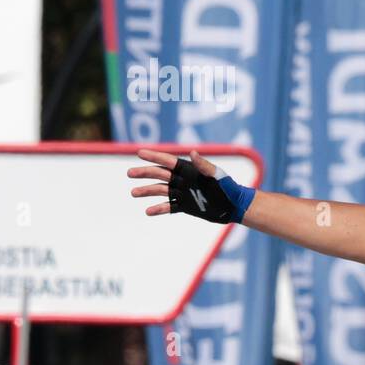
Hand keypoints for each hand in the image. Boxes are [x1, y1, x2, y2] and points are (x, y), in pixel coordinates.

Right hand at [128, 149, 252, 222]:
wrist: (235, 206)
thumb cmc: (229, 188)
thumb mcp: (218, 176)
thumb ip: (205, 166)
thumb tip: (193, 152)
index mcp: (190, 170)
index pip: (169, 162)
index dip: (154, 157)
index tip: (139, 153)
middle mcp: (184, 180)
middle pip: (160, 175)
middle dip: (145, 173)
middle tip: (130, 173)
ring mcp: (183, 193)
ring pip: (161, 191)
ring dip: (147, 191)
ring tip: (133, 193)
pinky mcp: (185, 206)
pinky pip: (169, 207)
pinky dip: (159, 209)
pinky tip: (148, 211)